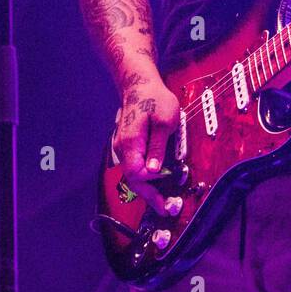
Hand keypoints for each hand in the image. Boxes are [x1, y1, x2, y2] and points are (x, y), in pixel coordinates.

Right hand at [111, 79, 179, 215]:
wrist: (140, 84)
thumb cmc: (154, 99)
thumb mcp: (165, 121)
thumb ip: (158, 147)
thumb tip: (154, 171)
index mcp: (131, 143)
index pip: (137, 174)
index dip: (152, 184)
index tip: (167, 190)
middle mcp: (123, 147)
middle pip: (132, 178)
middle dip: (148, 195)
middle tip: (164, 207)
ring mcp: (124, 145)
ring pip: (133, 172)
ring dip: (147, 186)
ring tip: (161, 198)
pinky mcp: (128, 143)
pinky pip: (135, 163)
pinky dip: (145, 174)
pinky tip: (156, 180)